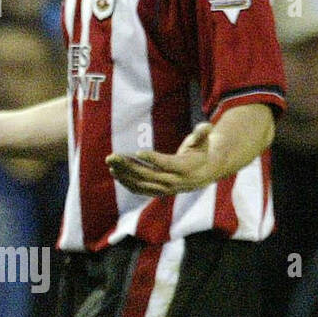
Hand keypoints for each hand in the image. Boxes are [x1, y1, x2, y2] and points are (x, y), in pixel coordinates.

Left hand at [106, 122, 221, 196]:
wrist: (206, 172)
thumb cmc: (202, 150)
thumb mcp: (204, 140)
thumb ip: (202, 133)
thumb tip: (206, 125)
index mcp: (185, 168)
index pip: (166, 164)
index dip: (153, 159)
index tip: (138, 152)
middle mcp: (174, 181)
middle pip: (149, 175)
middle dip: (129, 166)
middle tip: (113, 156)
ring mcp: (165, 189)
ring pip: (141, 184)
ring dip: (124, 175)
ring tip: (111, 165)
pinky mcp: (158, 192)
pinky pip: (140, 190)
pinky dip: (127, 183)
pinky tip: (116, 174)